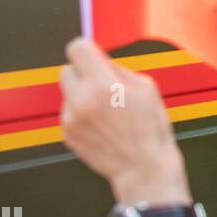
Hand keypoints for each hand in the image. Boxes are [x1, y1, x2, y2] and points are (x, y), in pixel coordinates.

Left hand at [59, 38, 189, 205]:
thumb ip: (119, 70)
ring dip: (82, 95)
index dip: (87, 49)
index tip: (94, 56)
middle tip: (102, 83)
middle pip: (66, 69)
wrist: (143, 168)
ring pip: (68, 92)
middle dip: (83, 72)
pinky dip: (82, 113)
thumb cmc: (150, 128)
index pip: (77, 49)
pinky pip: (69, 112)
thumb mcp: (147, 88)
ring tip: (108, 111)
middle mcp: (81, 100)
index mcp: (103, 85)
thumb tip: (100, 60)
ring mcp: (71, 119)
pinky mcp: (67, 133)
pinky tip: (102, 125)